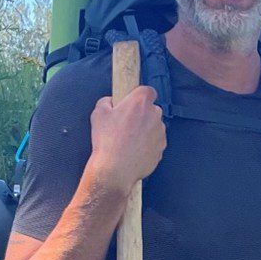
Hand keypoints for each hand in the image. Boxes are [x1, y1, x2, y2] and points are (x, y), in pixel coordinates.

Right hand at [85, 86, 165, 203]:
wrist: (115, 168)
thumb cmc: (106, 140)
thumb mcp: (98, 113)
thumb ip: (107, 101)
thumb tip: (112, 102)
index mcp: (140, 102)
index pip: (148, 90)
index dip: (140, 95)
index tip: (132, 101)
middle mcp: (154, 115)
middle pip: (152, 108)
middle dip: (142, 113)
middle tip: (127, 123)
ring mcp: (160, 132)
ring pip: (154, 125)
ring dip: (145, 129)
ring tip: (129, 139)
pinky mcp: (162, 148)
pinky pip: (155, 141)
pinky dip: (148, 143)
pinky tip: (134, 150)